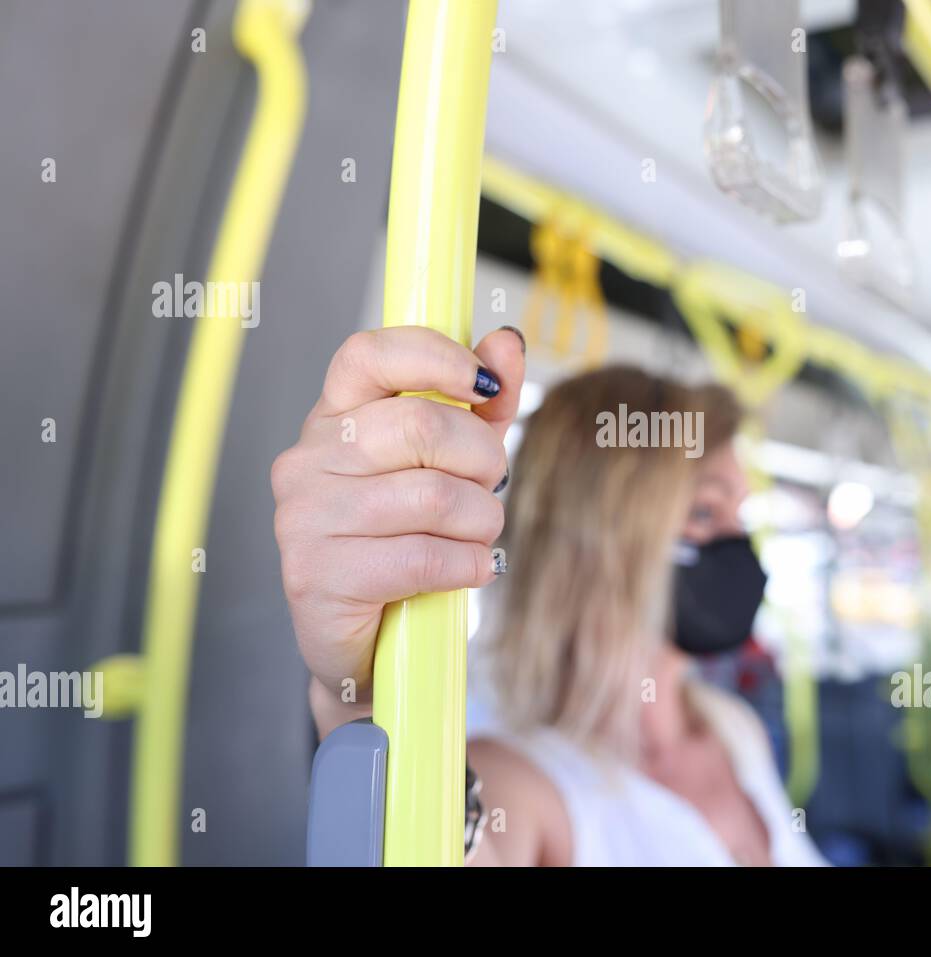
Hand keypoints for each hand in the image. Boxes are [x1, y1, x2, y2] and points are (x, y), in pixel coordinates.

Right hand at [272, 326, 524, 734]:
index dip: (437, 358)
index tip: (484, 386)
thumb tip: (506, 341)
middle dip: (483, 459)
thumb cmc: (408, 543)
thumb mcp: (450, 465)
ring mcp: (304, 518)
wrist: (372, 647)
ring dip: (482, 521)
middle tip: (492, 486)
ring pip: (434, 496)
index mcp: (335, 419)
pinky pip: (423, 555)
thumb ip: (479, 404)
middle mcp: (308, 460)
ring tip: (479, 537)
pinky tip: (470, 571)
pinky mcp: (317, 576)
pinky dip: (467, 564)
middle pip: (422, 426)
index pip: (371, 354)